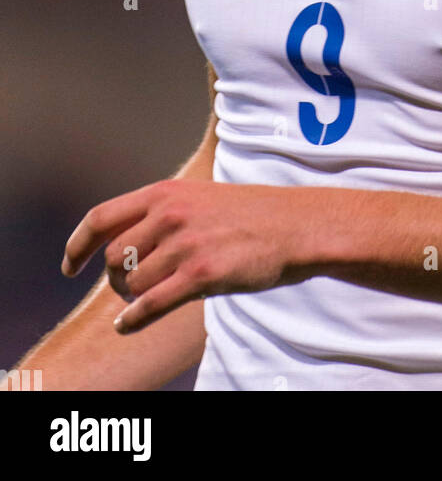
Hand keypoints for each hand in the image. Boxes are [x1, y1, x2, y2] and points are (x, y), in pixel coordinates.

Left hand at [61, 181, 320, 333]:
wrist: (296, 225)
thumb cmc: (249, 214)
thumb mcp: (199, 196)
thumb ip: (162, 211)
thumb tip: (124, 238)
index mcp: (165, 191)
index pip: (101, 218)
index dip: (76, 246)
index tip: (68, 267)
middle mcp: (170, 214)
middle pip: (113, 256)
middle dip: (113, 278)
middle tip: (125, 288)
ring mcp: (185, 244)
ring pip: (132, 283)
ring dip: (131, 298)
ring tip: (145, 300)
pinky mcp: (202, 274)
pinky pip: (150, 305)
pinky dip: (132, 320)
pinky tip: (127, 326)